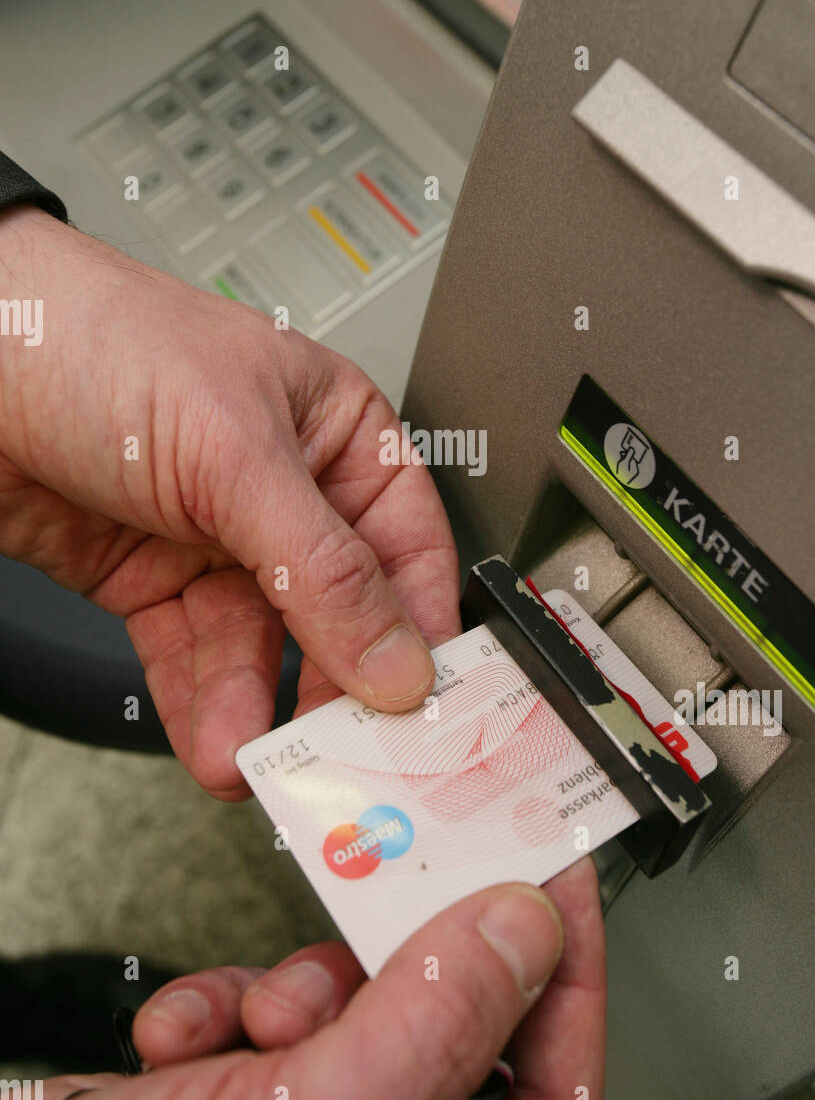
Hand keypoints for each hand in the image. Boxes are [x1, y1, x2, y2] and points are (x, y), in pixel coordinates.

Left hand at [0, 206, 459, 796]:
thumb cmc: (102, 341)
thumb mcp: (237, 453)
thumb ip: (323, 566)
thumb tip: (397, 655)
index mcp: (338, 435)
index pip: (407, 546)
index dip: (422, 626)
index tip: (428, 703)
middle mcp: (285, 491)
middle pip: (337, 612)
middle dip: (335, 684)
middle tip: (344, 753)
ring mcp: (217, 539)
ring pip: (260, 647)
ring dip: (255, 707)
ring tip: (254, 757)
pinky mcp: (153, 580)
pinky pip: (191, 658)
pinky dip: (201, 705)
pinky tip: (213, 739)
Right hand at [43, 859, 604, 1099]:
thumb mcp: (339, 1098)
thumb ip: (443, 1008)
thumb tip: (523, 927)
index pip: (560, 1071)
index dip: (566, 965)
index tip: (553, 872)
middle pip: (449, 1021)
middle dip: (401, 959)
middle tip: (397, 881)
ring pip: (354, 1013)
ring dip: (295, 988)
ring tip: (263, 1010)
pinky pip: (267, 1029)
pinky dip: (223, 1010)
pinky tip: (190, 1033)